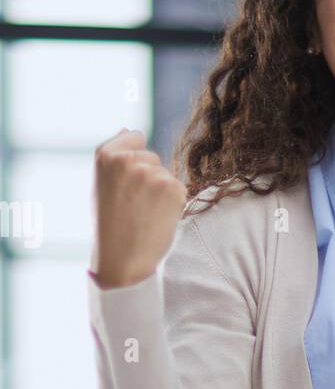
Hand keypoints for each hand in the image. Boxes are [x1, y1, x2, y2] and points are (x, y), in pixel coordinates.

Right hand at [90, 128, 187, 287]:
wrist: (122, 259)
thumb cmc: (110, 223)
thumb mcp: (101, 184)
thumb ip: (114, 156)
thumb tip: (129, 129)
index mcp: (106, 156)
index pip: (135, 137)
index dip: (134, 159)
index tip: (125, 183)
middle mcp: (129, 161)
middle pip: (152, 157)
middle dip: (147, 177)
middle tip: (133, 205)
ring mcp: (152, 174)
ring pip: (166, 174)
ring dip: (160, 192)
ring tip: (144, 214)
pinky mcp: (173, 189)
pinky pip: (179, 189)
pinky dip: (173, 203)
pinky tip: (157, 218)